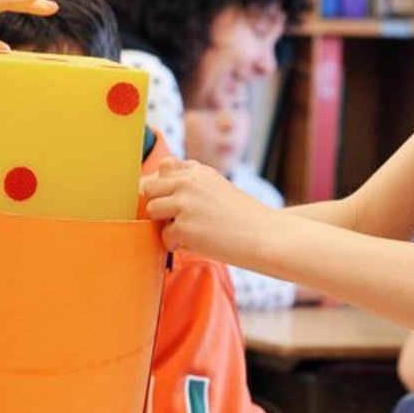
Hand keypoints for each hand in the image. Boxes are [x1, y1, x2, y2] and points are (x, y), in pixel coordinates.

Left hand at [140, 158, 273, 261]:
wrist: (266, 236)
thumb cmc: (242, 217)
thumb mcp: (216, 188)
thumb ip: (188, 182)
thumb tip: (147, 183)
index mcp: (198, 170)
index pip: (163, 168)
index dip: (164, 188)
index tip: (175, 201)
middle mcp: (188, 182)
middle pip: (149, 188)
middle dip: (159, 205)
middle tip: (178, 219)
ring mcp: (184, 203)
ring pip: (152, 210)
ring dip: (165, 224)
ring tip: (189, 231)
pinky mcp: (183, 226)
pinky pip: (164, 236)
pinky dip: (177, 244)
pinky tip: (200, 243)